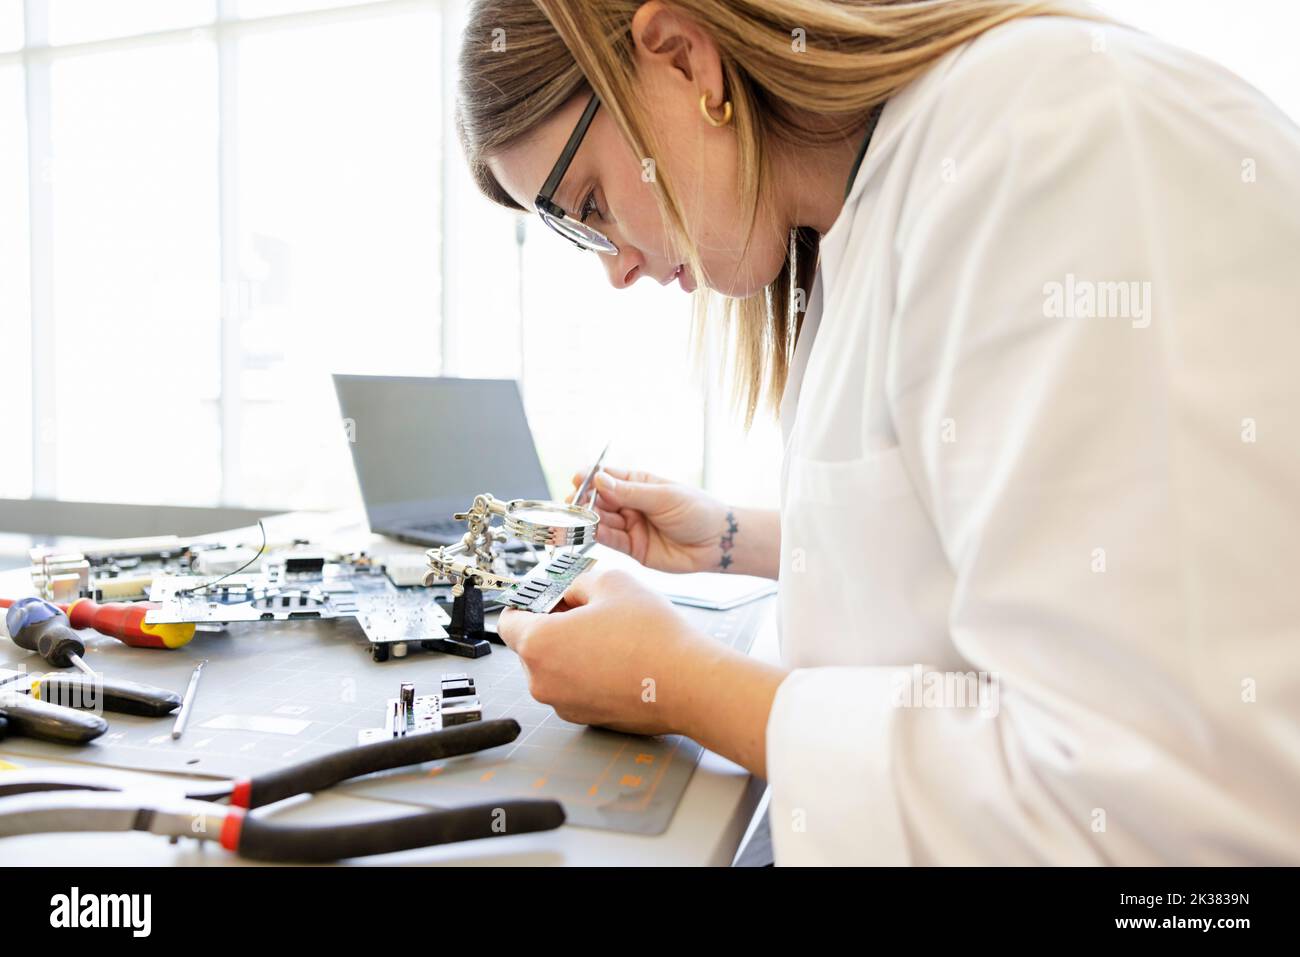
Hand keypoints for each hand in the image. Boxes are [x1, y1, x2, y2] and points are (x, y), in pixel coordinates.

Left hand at [496, 568, 708, 735]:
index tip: (547, 596)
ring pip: (554, 668)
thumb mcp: (611, 581)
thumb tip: (568, 589)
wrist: (689, 684)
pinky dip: (587, 673)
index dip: (527, 602)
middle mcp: (542, 682)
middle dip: (551, 625)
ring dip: (570, 649)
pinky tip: (618, 658)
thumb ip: (576, 580)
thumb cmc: (652, 636)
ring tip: (608, 633)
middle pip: (530, 646)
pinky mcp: (587, 719)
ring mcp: (564, 705)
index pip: (508, 620)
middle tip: (585, 609)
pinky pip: (575, 688)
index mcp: (538, 645)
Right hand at [567, 465, 726, 573]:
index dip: (591, 477)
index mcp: (640, 484)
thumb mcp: (663, 497)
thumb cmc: (697, 511)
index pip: (609, 477)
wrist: (717, 542)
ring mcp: (631, 525)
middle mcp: (631, 503)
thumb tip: (599, 480)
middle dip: (585, 500)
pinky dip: (598, 535)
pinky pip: (611, 540)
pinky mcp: (633, 547)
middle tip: (573, 503)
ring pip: (602, 520)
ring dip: (589, 518)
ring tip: (579, 517)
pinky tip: (591, 530)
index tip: (577, 479)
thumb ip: (630, 492)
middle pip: (600, 500)